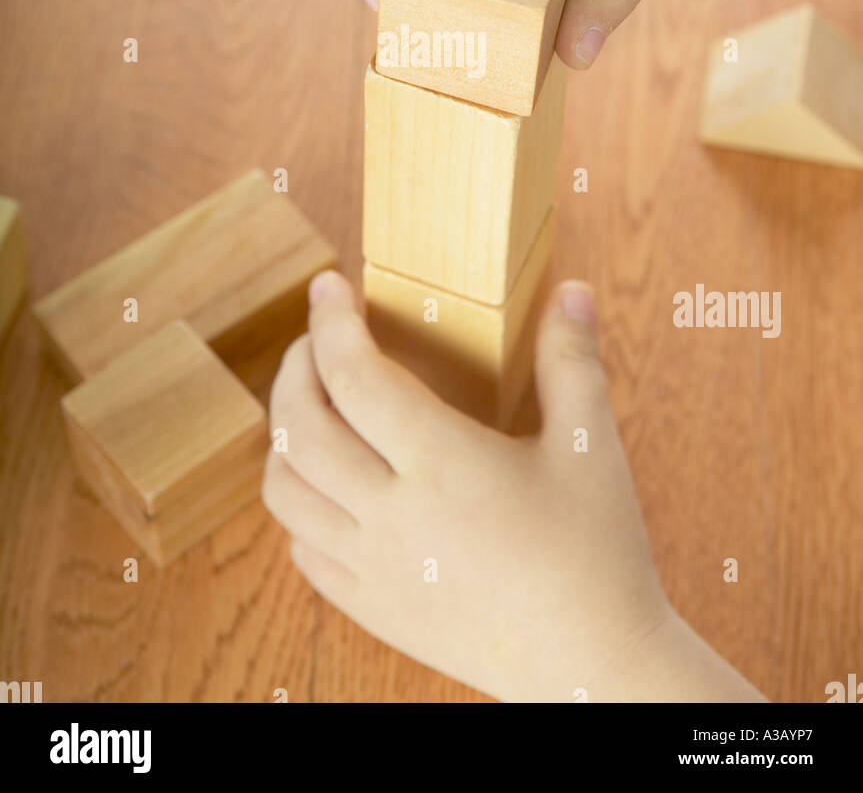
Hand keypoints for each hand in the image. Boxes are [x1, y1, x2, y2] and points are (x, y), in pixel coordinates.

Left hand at [262, 270, 761, 701]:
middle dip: (295, 367)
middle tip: (317, 338)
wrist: (589, 666)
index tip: (330, 286)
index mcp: (443, 464)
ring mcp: (373, 567)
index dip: (330, 321)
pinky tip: (328, 481)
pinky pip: (301, 548)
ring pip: (284, 490)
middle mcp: (392, 515)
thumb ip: (572, 360)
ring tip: (313, 404)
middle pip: (299, 427)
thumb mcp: (589, 446)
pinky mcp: (370, 607)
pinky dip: (298, 502)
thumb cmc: (596, 554)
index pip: (353, 375)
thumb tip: (571, 291)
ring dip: (284, 435)